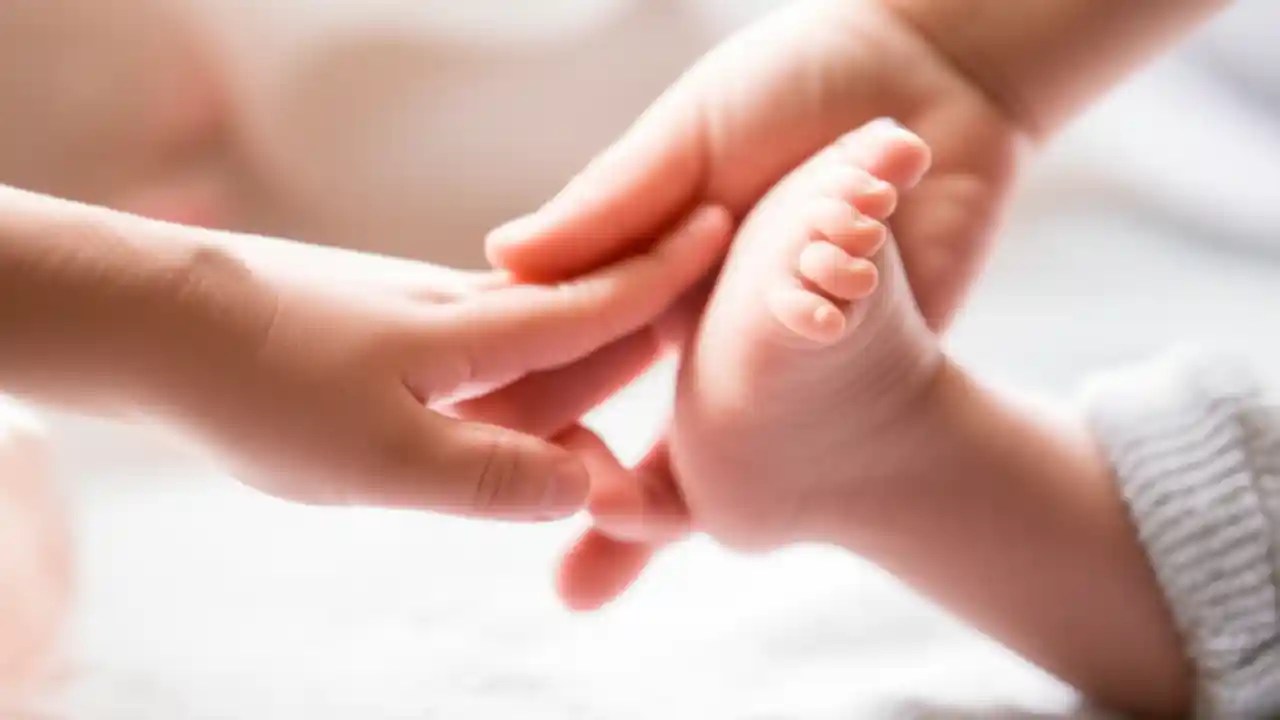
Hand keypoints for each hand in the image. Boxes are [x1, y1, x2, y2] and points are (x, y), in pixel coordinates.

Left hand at [160, 206, 730, 519]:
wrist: (155, 322)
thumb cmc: (265, 388)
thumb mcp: (384, 458)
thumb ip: (493, 476)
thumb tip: (593, 490)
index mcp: (476, 331)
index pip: (598, 304)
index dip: (665, 278)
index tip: (724, 232)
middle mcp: (458, 312)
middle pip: (577, 321)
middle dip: (644, 319)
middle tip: (702, 313)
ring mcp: (417, 317)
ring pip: (525, 343)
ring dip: (579, 371)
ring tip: (616, 407)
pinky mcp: (382, 332)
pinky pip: (476, 356)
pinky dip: (515, 385)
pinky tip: (506, 410)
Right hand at [485, 0, 1026, 606]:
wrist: (934, 70)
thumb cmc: (796, 79)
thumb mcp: (691, 136)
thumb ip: (613, 201)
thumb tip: (500, 257)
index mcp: (650, 262)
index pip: (569, 343)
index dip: (521, 398)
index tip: (462, 452)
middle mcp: (702, 317)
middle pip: (629, 416)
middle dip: (581, 491)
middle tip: (543, 571)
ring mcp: (773, 348)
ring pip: (710, 451)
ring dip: (656, 517)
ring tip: (588, 589)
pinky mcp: (851, 358)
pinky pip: (800, 436)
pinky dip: (757, 488)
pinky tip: (723, 532)